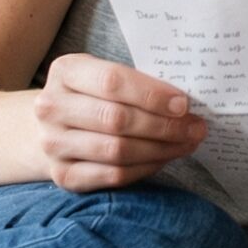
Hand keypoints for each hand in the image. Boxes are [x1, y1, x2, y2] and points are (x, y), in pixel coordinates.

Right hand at [34, 54, 205, 191]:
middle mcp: (52, 107)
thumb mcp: (103, 73)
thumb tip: (184, 104)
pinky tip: (163, 158)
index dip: (152, 95)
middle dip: (164, 126)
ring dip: (160, 149)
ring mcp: (53, 144)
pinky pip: (113, 175)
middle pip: (117, 120)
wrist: (51, 127)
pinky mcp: (63, 175)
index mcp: (66, 71)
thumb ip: (136, 82)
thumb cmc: (91, 95)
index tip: (184, 104)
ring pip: (117, 151)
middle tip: (196, 128)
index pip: (113, 82)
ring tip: (187, 143)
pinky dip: (145, 168)